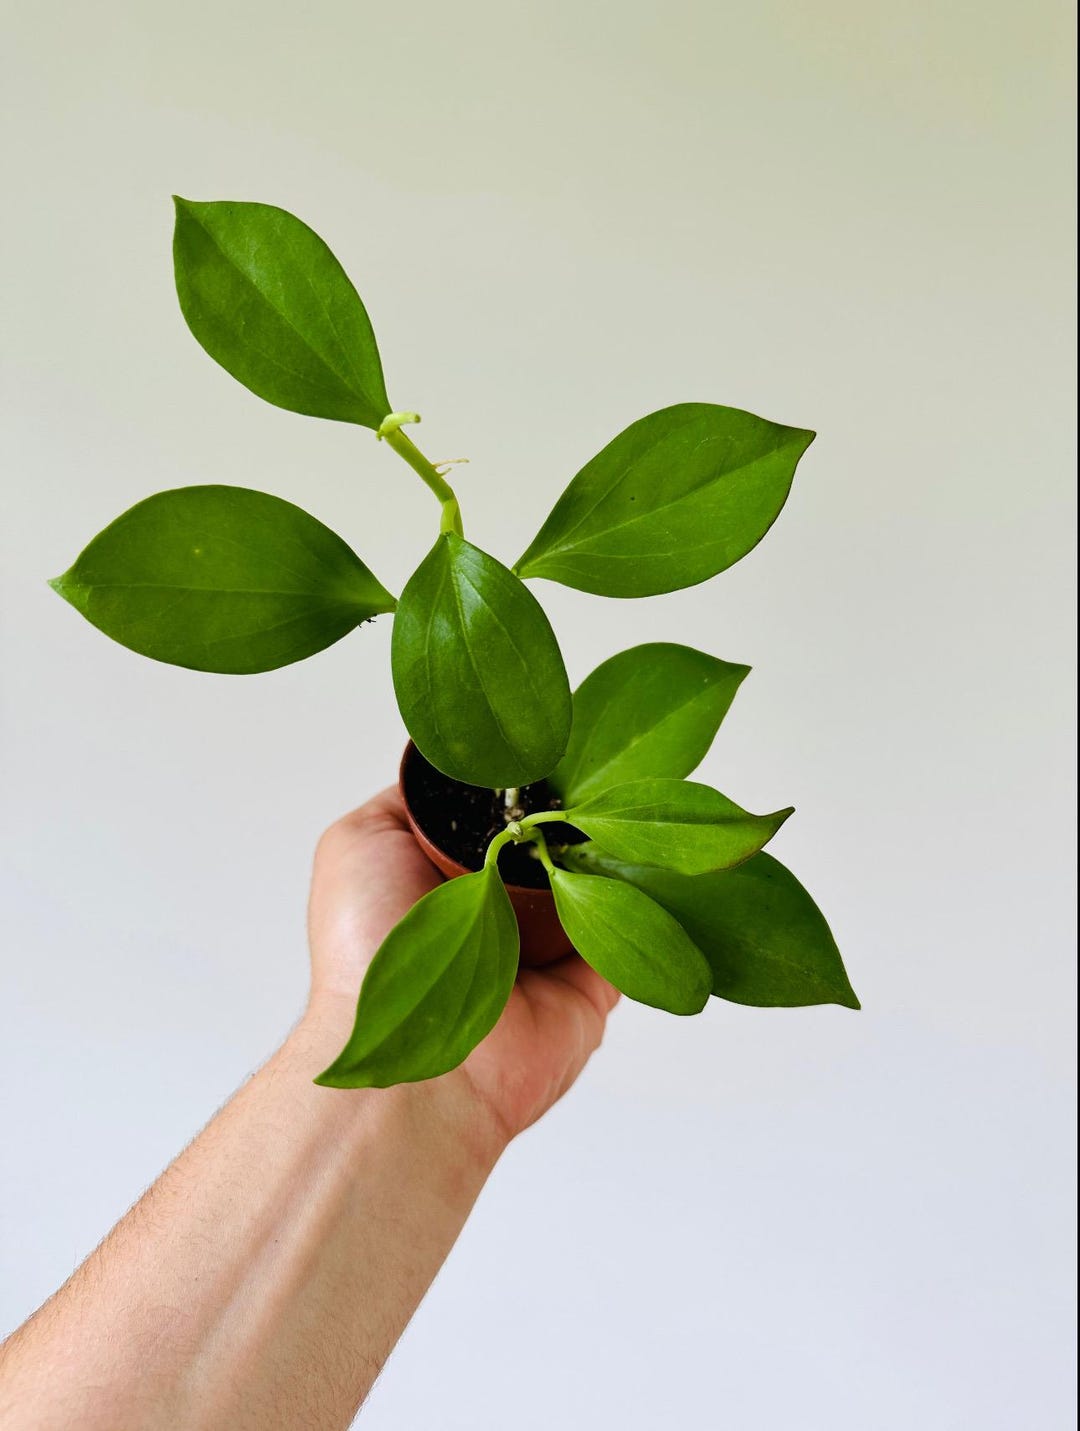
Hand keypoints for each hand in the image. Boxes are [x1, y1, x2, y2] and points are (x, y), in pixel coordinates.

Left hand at [306, 787, 618, 1142]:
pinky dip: (641, 899)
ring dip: (610, 847)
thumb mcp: (357, 843)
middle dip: (572, 810)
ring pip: (599, 881)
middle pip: (554, 843)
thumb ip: (404, 802)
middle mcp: (499, 913)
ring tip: (628, 802)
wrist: (413, 1058)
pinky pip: (631, 930)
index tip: (550, 746)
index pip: (498, 819)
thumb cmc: (370, 952)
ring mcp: (549, 950)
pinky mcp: (593, 984)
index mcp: (448, 880)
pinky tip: (647, 856)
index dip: (521, 785)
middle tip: (598, 768)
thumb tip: (451, 770)